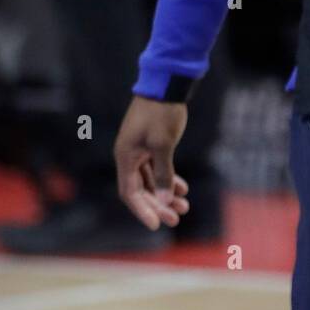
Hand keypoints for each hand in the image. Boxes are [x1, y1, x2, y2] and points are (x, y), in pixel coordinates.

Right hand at [114, 96, 190, 230]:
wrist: (166, 84)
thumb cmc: (162, 113)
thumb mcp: (163, 145)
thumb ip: (163, 173)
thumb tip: (163, 200)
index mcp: (125, 157)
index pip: (130, 193)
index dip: (142, 211)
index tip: (157, 225)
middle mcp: (128, 156)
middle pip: (141, 190)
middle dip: (158, 205)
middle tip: (177, 218)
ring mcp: (139, 150)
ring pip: (150, 180)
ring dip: (165, 194)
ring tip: (184, 206)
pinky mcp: (150, 144)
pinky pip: (156, 168)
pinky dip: (168, 179)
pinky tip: (182, 188)